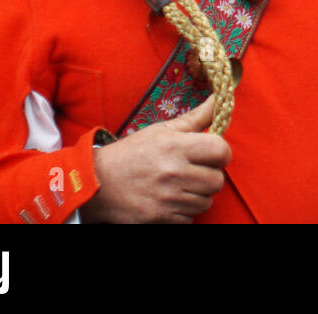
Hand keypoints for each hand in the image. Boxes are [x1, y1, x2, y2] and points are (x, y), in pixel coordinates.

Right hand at [82, 95, 230, 223]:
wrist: (96, 183)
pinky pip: (190, 218)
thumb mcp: (160, 130)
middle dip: (211, 175)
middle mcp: (174, 173)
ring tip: (182, 185)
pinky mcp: (161, 218)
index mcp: (175, 147)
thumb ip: (194, 118)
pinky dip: (185, 211)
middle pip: (217, 180)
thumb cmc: (131, 153)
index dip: (221, 152)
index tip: (212, 153)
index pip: (221, 150)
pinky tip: (172, 200)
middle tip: (196, 171)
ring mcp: (168, 198)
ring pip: (206, 201)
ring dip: (199, 194)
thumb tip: (218, 99)